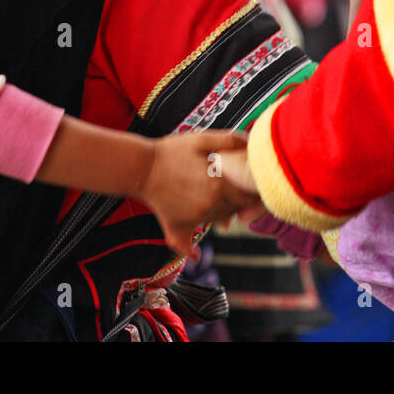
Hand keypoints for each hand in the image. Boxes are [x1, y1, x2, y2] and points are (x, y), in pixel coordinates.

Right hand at [138, 131, 259, 256]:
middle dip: (238, 201)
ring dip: (222, 214)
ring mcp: (195, 218)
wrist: (141, 167)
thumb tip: (249, 143)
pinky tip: (196, 255)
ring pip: (218, 222)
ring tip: (215, 198)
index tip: (251, 184)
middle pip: (236, 210)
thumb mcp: (200, 139)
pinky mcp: (178, 226)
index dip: (253, 191)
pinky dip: (192, 253)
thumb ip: (228, 140)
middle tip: (235, 189)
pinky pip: (187, 246)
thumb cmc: (170, 152)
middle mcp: (210, 205)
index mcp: (219, 184)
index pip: (248, 196)